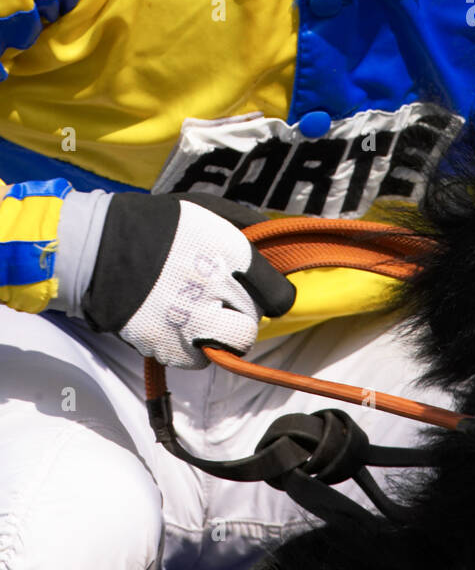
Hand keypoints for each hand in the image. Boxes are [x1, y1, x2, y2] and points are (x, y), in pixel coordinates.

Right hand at [80, 193, 294, 368]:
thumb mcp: (207, 208)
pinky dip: (194, 349)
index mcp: (232, 255)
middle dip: (244, 313)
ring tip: (205, 318)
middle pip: (254, 323)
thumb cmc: (158, 223)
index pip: (279, 296)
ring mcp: (192, 322)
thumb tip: (275, 237)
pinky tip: (181, 327)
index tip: (261, 293)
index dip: (272, 295)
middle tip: (224, 302)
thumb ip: (246, 224)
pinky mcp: (168, 346)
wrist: (101, 248)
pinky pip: (198, 361)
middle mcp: (217, 291)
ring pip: (232, 346)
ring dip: (224, 336)